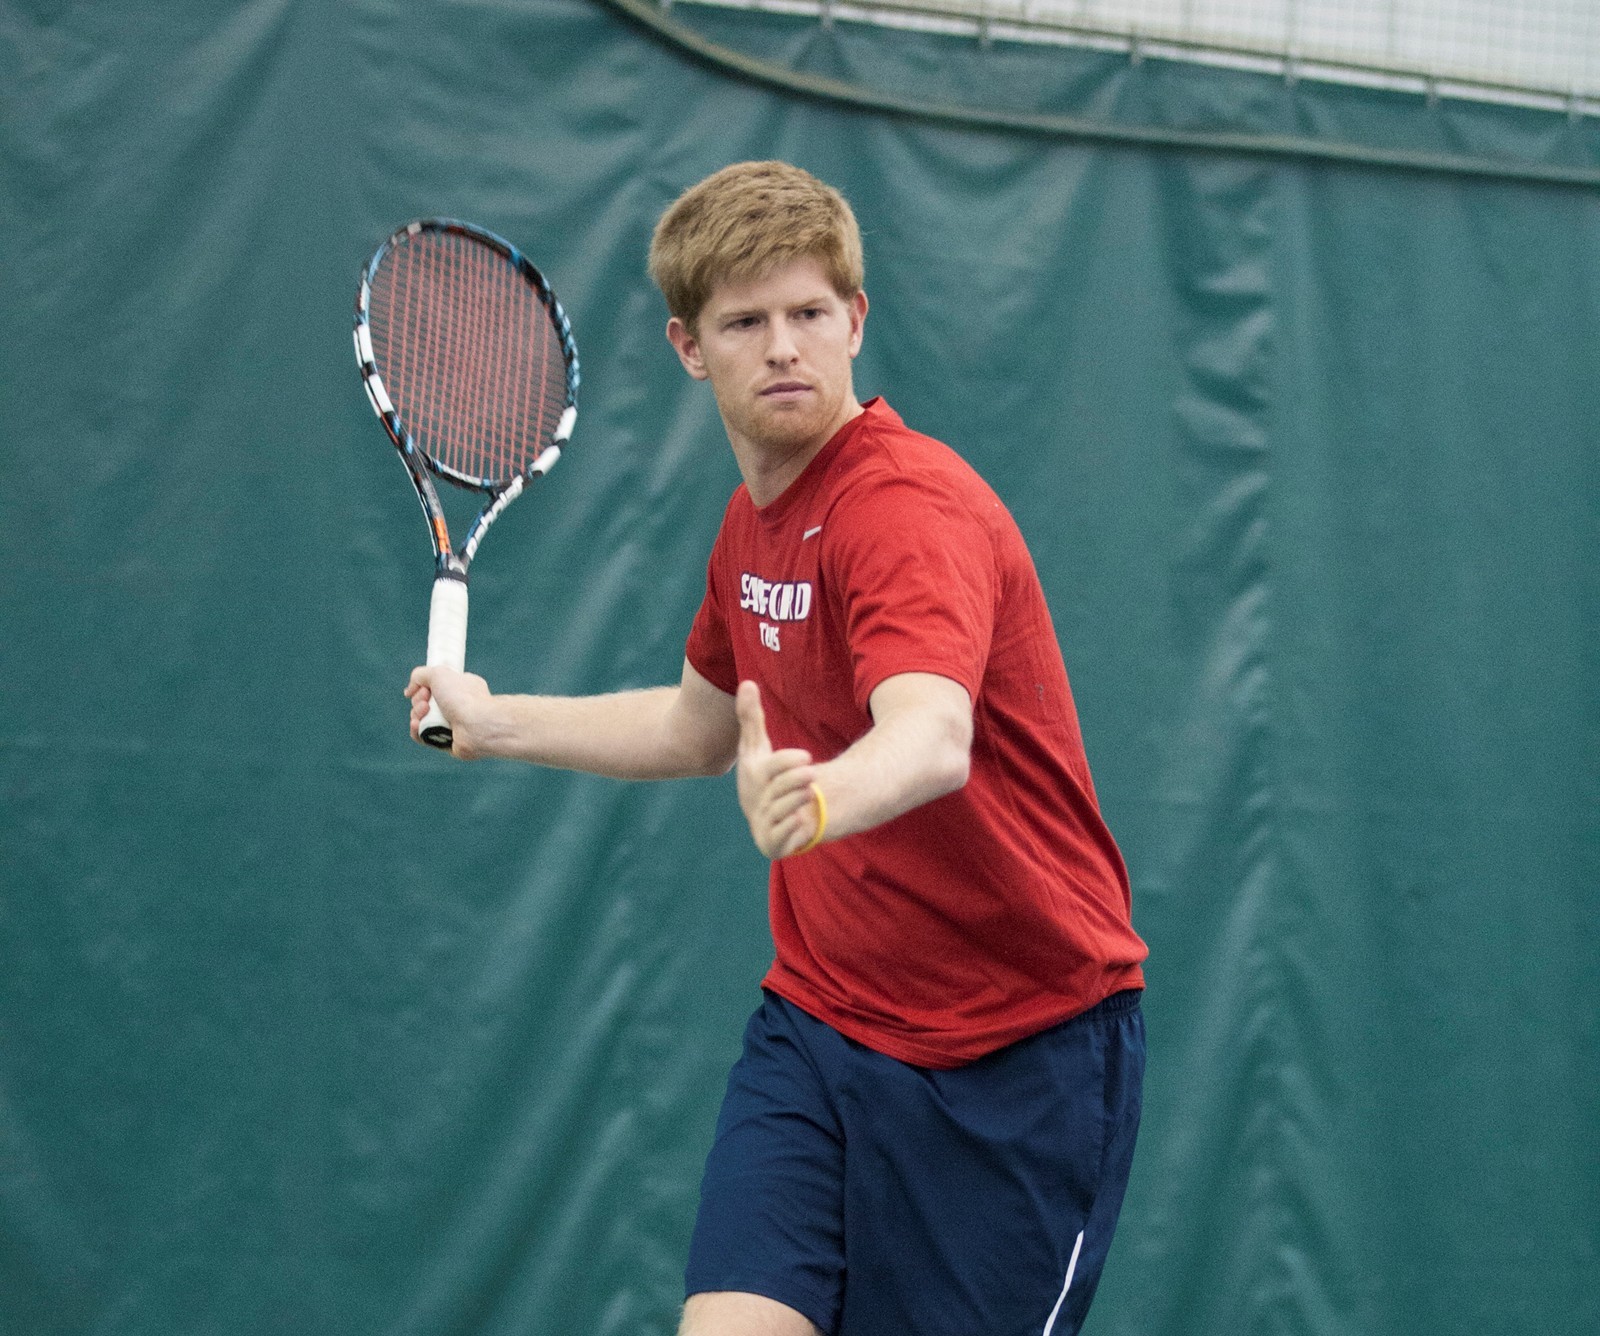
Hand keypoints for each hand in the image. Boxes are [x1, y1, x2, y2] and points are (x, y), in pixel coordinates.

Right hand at [404, 665, 490, 755]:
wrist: (477, 726)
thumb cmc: (463, 698)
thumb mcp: (439, 674)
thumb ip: (420, 675)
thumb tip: (409, 691)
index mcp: (462, 688)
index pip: (436, 686)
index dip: (424, 687)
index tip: (423, 688)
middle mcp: (458, 706)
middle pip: (425, 703)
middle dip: (419, 701)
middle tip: (425, 701)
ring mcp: (452, 725)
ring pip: (422, 720)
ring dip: (417, 715)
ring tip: (424, 712)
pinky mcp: (446, 742)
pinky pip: (424, 736)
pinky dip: (417, 731)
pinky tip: (417, 725)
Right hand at [735, 681, 821, 858]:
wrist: (763, 817)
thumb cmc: (764, 777)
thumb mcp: (757, 747)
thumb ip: (751, 717)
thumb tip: (747, 682)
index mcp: (753, 775)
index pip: (771, 767)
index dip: (789, 762)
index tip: (807, 756)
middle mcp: (754, 800)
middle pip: (782, 788)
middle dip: (799, 780)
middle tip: (811, 774)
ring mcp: (762, 823)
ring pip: (787, 811)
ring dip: (800, 802)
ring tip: (809, 794)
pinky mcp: (771, 844)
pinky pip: (787, 838)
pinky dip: (798, 830)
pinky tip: (805, 823)